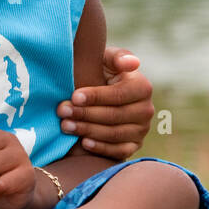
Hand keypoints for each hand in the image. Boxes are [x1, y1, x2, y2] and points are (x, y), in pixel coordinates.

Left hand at [57, 46, 153, 160]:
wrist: (98, 90)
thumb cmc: (100, 71)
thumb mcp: (107, 59)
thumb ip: (118, 57)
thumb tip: (132, 63)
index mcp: (142, 87)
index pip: (119, 95)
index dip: (96, 97)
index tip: (74, 96)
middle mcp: (146, 109)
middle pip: (115, 116)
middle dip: (85, 114)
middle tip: (62, 112)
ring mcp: (141, 129)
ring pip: (114, 134)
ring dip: (88, 130)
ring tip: (65, 126)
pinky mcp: (134, 145)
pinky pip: (120, 151)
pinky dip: (102, 148)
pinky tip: (84, 142)